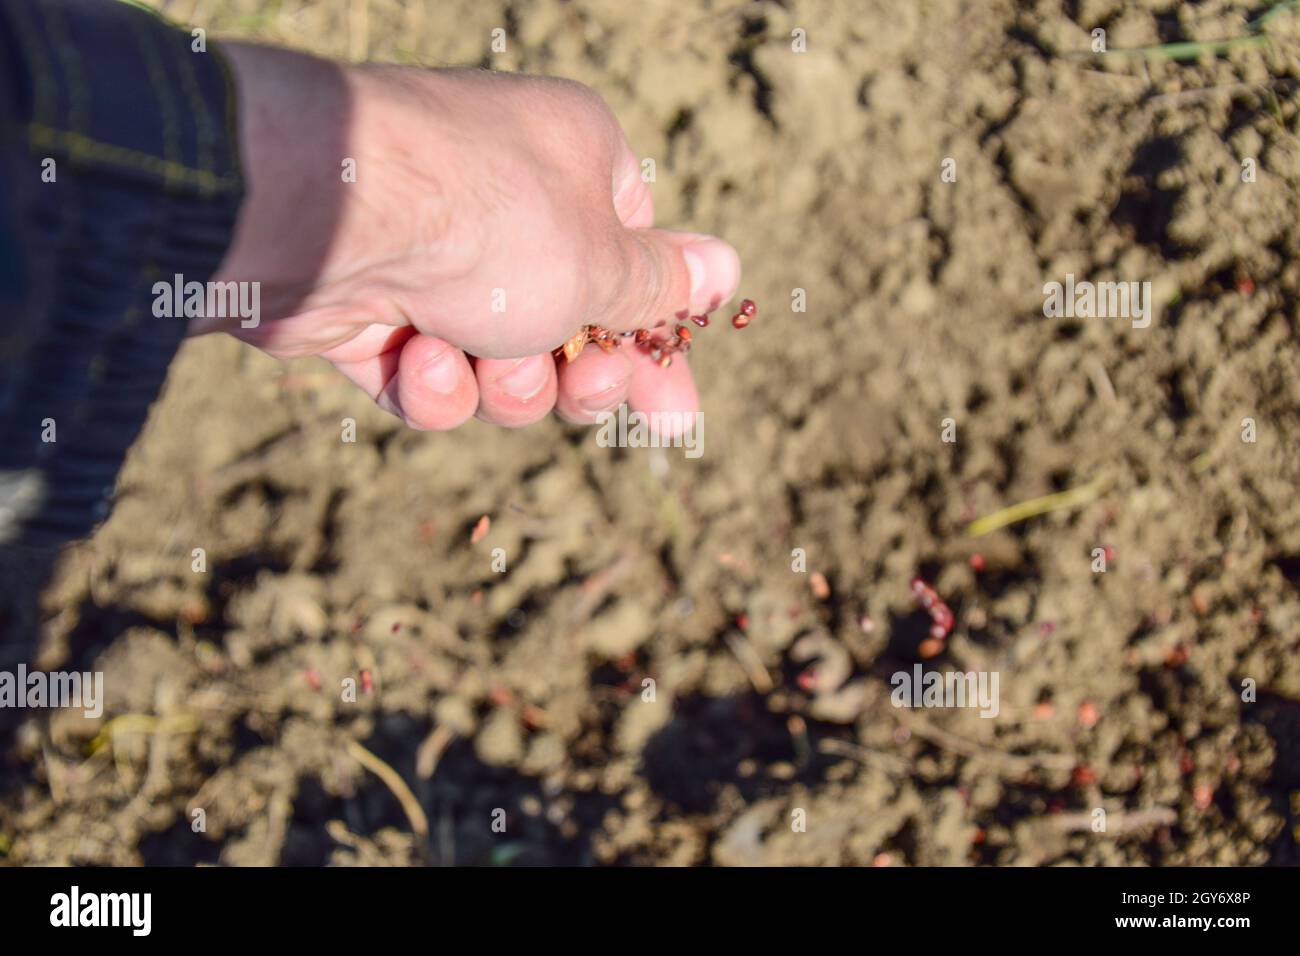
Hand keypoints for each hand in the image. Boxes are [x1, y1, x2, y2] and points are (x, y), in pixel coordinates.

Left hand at [205, 43, 740, 430]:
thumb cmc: (487, 218)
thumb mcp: (600, 262)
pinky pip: (429, 379)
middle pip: (569, 331)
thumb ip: (659, 285)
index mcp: (575, 168)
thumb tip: (726, 268)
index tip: (672, 415)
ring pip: (499, 367)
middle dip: (576, 378)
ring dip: (504, 383)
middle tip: (585, 390)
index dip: (653, 346)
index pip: (637, 269)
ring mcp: (434, 262)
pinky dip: (432, 384)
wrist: (327, 215)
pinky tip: (421, 359)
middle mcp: (505, 209)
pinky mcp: (372, 314)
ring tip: (487, 362)